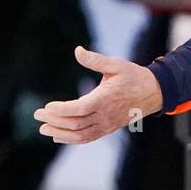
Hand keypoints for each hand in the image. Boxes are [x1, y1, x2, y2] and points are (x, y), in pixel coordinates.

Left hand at [34, 46, 163, 144]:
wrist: (153, 93)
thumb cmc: (133, 76)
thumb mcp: (115, 64)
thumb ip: (94, 59)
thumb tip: (77, 50)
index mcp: (105, 99)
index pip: (78, 109)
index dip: (60, 110)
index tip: (47, 106)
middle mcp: (105, 115)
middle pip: (75, 123)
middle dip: (54, 121)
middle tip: (37, 115)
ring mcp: (107, 125)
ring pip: (80, 135)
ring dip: (60, 133)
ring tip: (43, 129)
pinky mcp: (108, 129)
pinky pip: (87, 138)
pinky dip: (71, 139)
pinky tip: (58, 136)